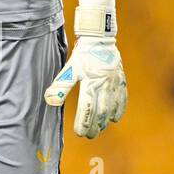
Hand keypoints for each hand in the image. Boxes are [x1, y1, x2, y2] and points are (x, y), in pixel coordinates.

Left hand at [44, 0, 127, 138]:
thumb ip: (61, 86)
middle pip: (101, 111)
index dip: (84, 122)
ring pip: (112, 106)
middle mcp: (104, 84)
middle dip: (95, 125)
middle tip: (89, 135)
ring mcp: (114, 82)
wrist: (99, 38)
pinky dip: (119, 109)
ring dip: (106, 120)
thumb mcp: (69, 68)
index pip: (87, 107)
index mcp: (90, 81)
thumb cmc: (82, 54)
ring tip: (100, 129)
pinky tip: (115, 118)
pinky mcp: (121, 80)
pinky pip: (123, 98)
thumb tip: (50, 101)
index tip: (79, 132)